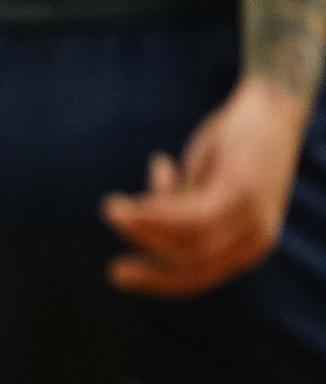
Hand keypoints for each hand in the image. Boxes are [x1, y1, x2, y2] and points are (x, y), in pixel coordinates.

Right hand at [103, 74, 308, 295]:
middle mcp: (256, 238)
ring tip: (111, 209)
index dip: (157, 280)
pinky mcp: (239, 191)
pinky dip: (150, 212)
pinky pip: (186, 217)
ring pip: (185, 242)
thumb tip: (140, 220)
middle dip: (147, 265)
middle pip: (190, 265)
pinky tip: (125, 203)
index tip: (121, 271)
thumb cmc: (236, 146)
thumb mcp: (208, 189)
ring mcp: (251, 216)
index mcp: (249, 245)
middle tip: (113, 265)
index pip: (197, 278)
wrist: (271, 103)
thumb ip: (184, 210)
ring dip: (141, 229)